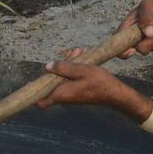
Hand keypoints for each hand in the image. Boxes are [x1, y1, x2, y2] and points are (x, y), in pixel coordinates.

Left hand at [37, 61, 152, 121]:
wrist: (116, 94)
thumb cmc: (100, 83)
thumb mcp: (82, 70)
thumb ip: (64, 68)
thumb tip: (47, 66)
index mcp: (62, 94)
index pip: (40, 102)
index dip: (35, 93)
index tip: (38, 78)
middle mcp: (64, 96)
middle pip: (51, 83)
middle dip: (57, 67)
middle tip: (70, 53)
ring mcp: (71, 94)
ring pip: (61, 79)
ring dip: (67, 65)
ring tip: (79, 51)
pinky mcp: (77, 91)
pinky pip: (69, 79)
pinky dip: (73, 69)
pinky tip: (82, 57)